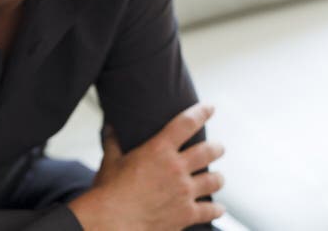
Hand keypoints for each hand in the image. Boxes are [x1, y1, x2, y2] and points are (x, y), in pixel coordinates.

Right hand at [69, 103, 225, 230]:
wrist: (114, 221)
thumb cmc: (109, 190)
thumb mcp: (110, 161)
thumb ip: (112, 141)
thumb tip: (109, 126)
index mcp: (159, 149)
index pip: (186, 123)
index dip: (201, 112)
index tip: (210, 107)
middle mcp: (176, 168)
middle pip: (207, 152)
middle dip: (216, 148)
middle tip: (218, 147)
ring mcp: (184, 191)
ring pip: (214, 180)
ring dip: (218, 177)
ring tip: (219, 176)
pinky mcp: (186, 214)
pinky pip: (209, 210)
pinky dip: (216, 209)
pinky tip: (219, 209)